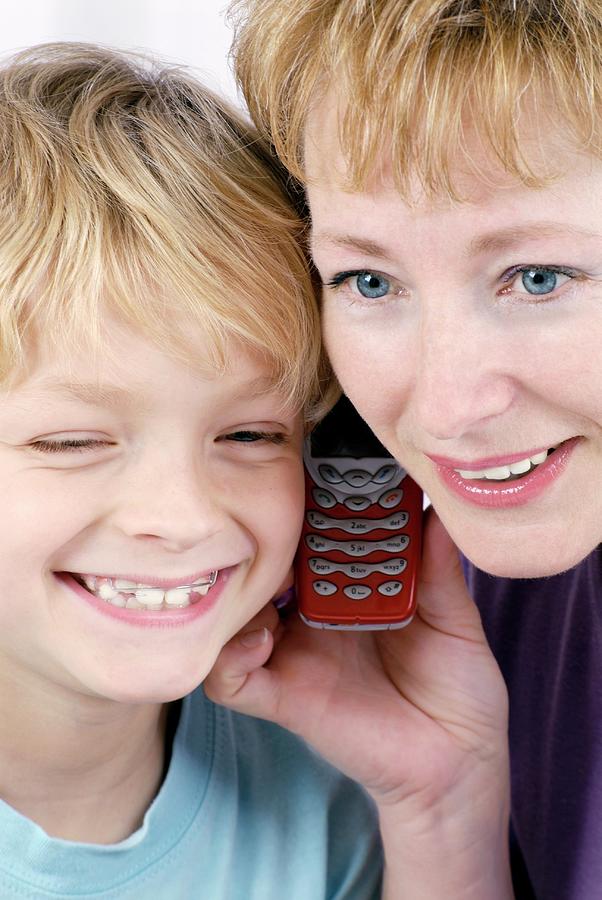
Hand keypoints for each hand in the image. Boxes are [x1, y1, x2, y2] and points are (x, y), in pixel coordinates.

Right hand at [205, 509, 512, 896]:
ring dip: (236, 589)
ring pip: (232, 613)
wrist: (460, 762)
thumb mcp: (455, 619)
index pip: (309, 539)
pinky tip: (264, 636)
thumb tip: (438, 509)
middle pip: (265, 567)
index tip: (306, 479)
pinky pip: (228, 677)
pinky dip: (230, 653)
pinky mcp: (283, 697)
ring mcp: (292, 655)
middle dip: (264, 540)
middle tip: (275, 519)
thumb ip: (439, 568)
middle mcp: (311, 616)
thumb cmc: (460, 689)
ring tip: (267, 576)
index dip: (302, 511)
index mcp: (349, 590)